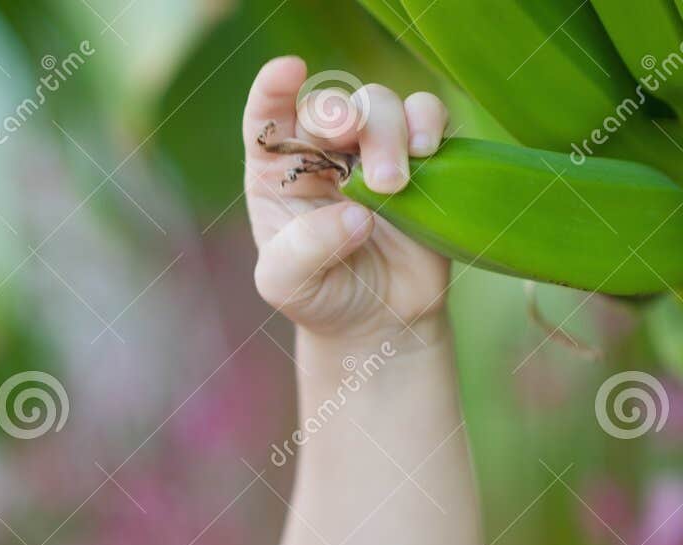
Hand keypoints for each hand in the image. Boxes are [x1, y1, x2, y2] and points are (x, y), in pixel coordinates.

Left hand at [243, 56, 449, 341]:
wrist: (377, 321)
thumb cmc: (321, 297)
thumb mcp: (287, 286)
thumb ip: (304, 251)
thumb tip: (356, 214)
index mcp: (277, 172)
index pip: (266, 118)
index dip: (273, 88)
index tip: (288, 73)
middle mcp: (321, 152)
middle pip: (331, 103)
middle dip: (343, 115)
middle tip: (355, 151)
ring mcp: (371, 151)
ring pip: (381, 103)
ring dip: (389, 132)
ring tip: (393, 185)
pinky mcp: (420, 158)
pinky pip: (428, 114)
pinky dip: (429, 121)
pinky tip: (427, 152)